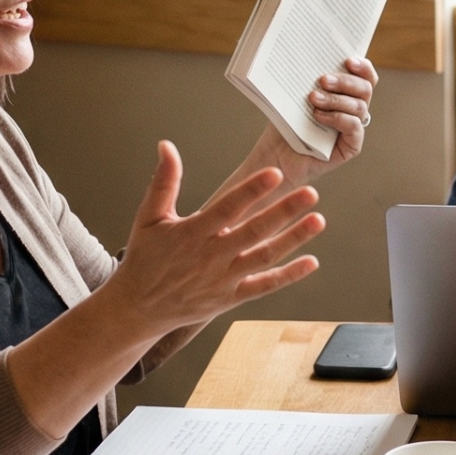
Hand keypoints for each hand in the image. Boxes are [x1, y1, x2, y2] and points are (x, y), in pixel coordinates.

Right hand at [106, 141, 325, 334]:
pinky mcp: (230, 298)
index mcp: (191, 233)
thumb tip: (166, 145)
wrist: (137, 309)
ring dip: (293, 240)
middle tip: (310, 193)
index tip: (274, 174)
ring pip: (264, 258)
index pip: (227, 208)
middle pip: (253, 231)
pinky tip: (311, 262)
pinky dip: (288, 276)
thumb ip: (163, 182)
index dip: (251, 191)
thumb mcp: (149, 218)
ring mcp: (222, 280)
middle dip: (283, 212)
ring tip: (318, 220)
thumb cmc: (144, 259)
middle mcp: (210, 256)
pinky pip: (264, 286)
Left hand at [247, 57, 379, 188]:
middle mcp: (354, 110)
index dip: (363, 67)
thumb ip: (309, 79)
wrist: (276, 153)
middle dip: (345, 82)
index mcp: (346, 93)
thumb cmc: (286, 122)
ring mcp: (354, 128)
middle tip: (322, 80)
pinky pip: (355, 126)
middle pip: (365, 89)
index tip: (347, 60)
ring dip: (336, 100)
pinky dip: (337, 118)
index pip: (365, 77)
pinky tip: (318, 116)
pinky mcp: (352, 146)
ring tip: (313, 98)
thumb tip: (311, 57)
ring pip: (360, 107)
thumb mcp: (296, 95)